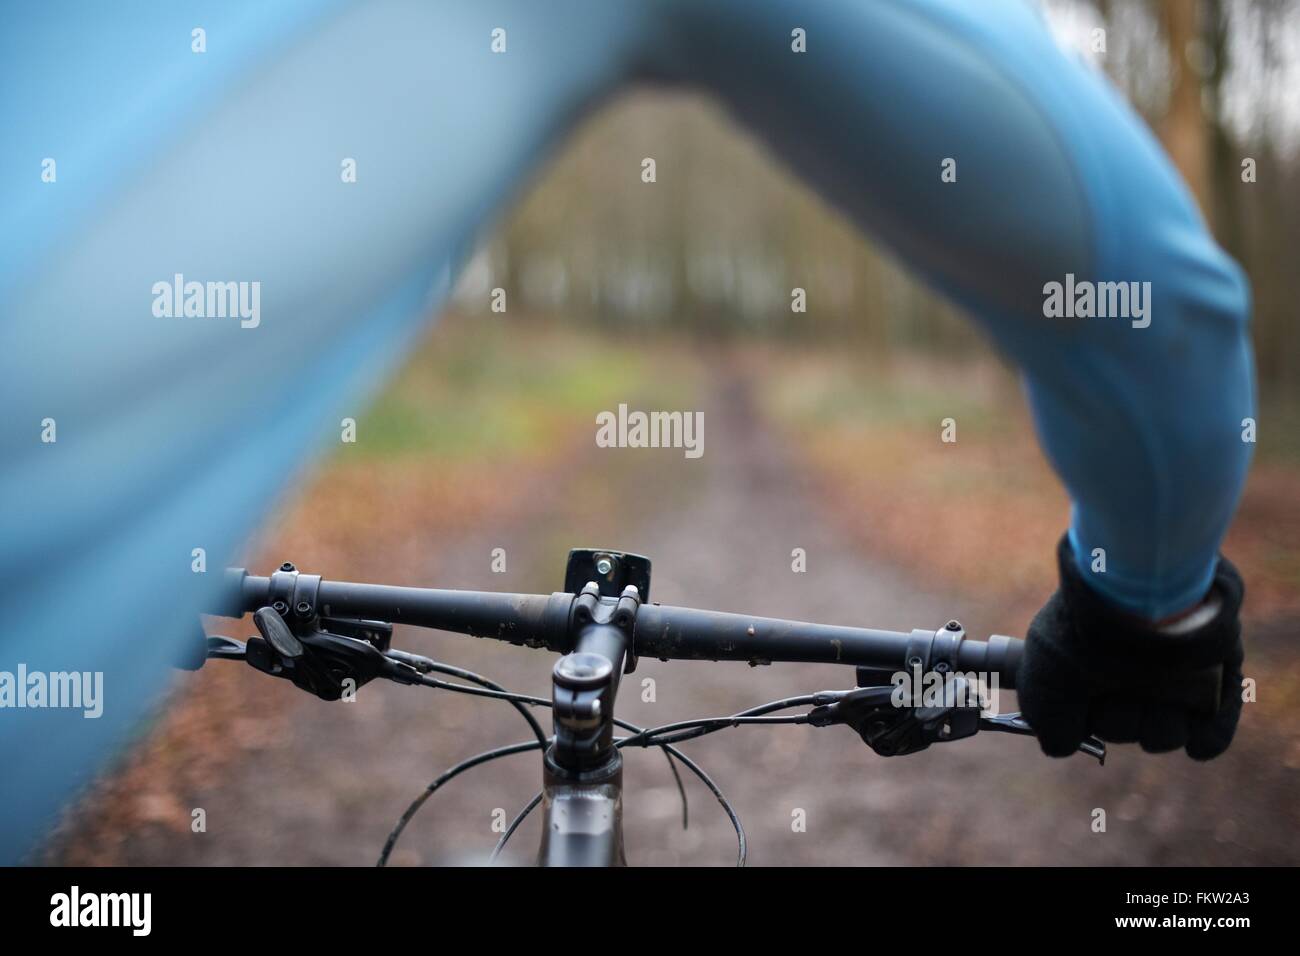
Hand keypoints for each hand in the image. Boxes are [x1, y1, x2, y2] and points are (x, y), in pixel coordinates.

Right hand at [1018, 536, 1244, 759]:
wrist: (1142, 593)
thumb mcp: (1044, 680)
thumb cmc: (1082, 633)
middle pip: (1127, 729)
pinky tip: (1190, 732)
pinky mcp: (1216, 681)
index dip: (1084, 721)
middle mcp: (1134, 668)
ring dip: (1157, 727)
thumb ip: (1047, 722)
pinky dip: (1203, 740)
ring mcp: (1176, 676)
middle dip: (1121, 722)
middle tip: (1116, 690)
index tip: (1082, 705)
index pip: (1089, 717)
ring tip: (1155, 693)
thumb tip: (1061, 745)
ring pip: (1165, 735)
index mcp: (1091, 661)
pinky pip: (1210, 736)